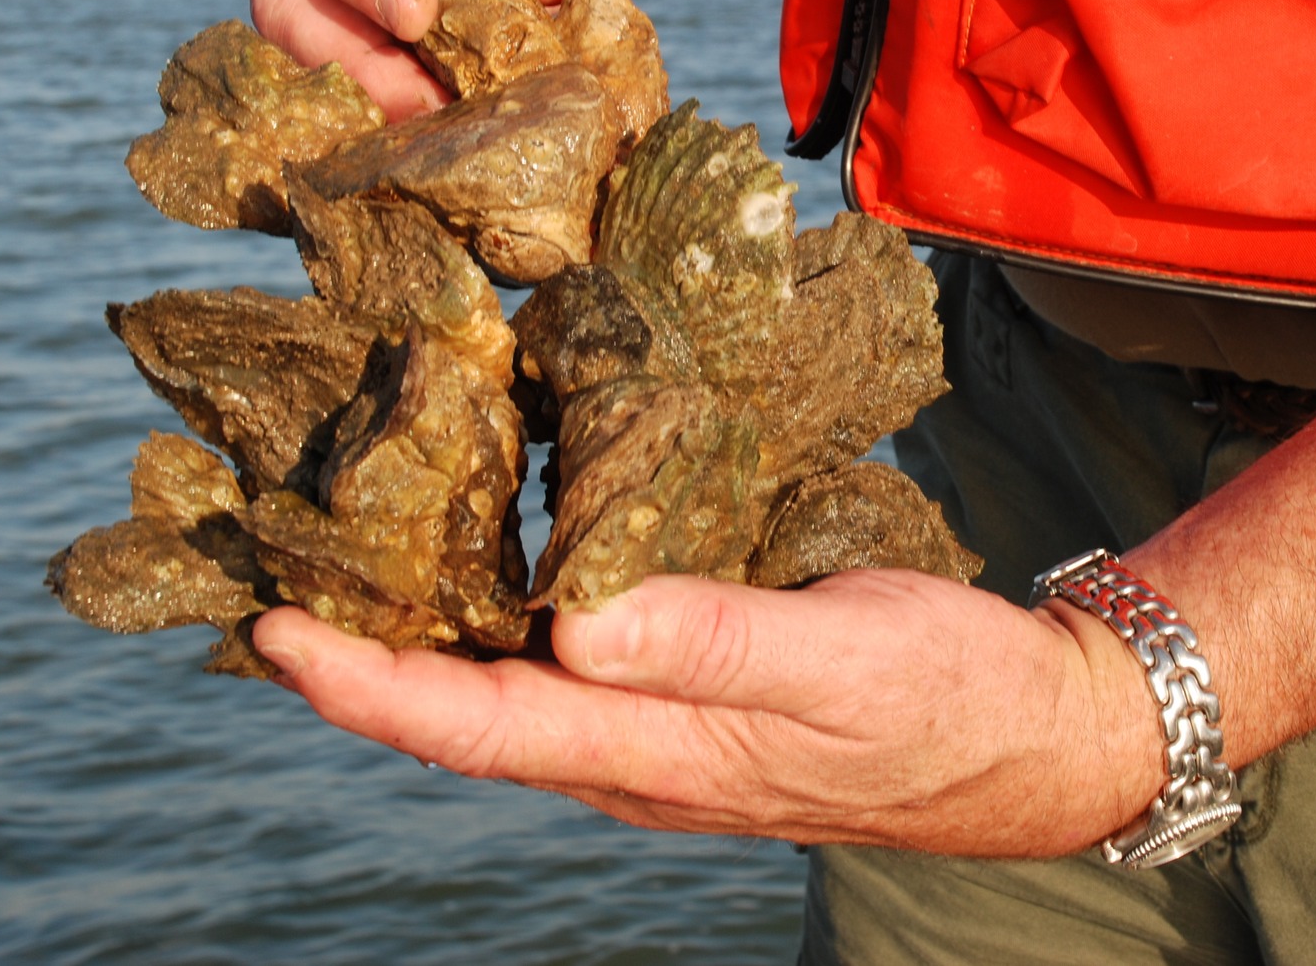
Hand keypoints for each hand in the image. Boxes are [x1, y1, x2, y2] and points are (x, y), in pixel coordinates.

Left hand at [251, 571, 1162, 856]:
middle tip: (277, 568)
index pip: (476, 728)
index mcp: (658, 755)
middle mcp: (636, 760)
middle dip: (363, 659)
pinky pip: (567, 673)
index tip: (277, 630)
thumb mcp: (842, 661)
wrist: (1039, 736)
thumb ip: (713, 645)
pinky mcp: (694, 704)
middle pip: (466, 719)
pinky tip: (498, 559)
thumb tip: (577, 623)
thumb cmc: (951, 699)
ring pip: (510, 696)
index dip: (367, 685)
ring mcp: (662, 740)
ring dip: (424, 640)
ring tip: (354, 556)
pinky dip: (507, 620)